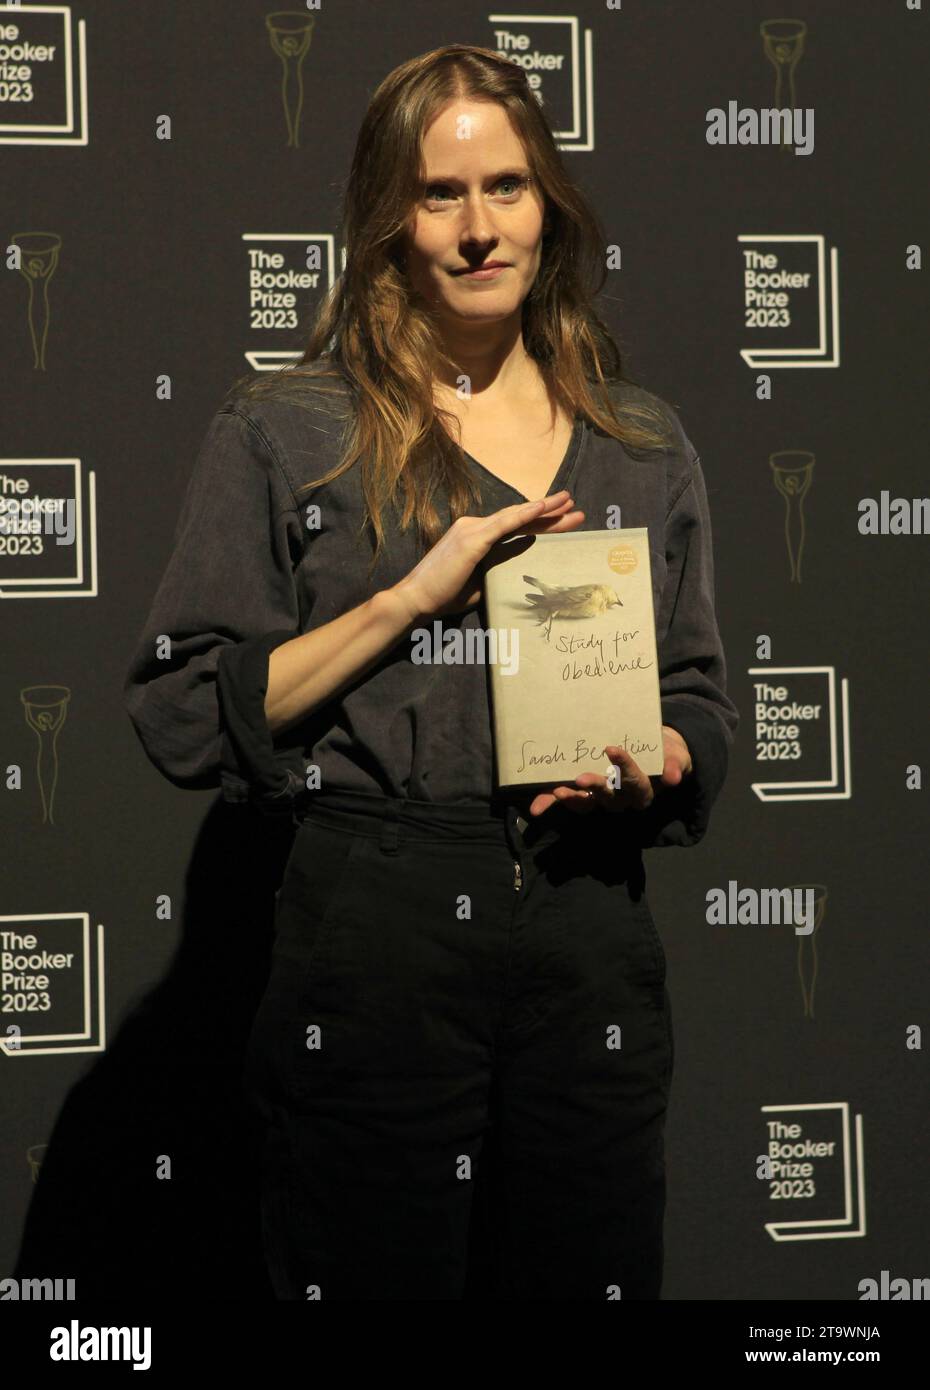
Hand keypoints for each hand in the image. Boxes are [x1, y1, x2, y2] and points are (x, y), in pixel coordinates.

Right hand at [391, 491, 584, 621]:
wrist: (415, 600)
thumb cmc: (444, 595)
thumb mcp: (482, 578)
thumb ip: (502, 562)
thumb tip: (527, 549)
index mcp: (476, 536)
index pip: (515, 526)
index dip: (540, 522)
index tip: (563, 519)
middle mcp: (474, 526)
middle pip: (519, 518)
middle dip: (549, 512)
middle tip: (575, 505)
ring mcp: (472, 530)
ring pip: (515, 517)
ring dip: (544, 509)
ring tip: (569, 503)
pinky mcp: (471, 540)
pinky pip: (504, 524)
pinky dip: (524, 515)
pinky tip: (542, 508)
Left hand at [527, 725, 692, 816]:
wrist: (652, 750)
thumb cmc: (664, 751)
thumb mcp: (675, 754)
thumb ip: (675, 762)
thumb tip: (674, 776)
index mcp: (643, 789)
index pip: (636, 783)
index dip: (625, 769)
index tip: (612, 748)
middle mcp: (621, 798)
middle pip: (609, 798)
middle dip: (595, 789)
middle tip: (580, 779)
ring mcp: (601, 796)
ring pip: (588, 803)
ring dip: (572, 799)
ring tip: (557, 792)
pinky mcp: (584, 791)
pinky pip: (570, 799)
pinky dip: (553, 801)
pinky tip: (538, 804)